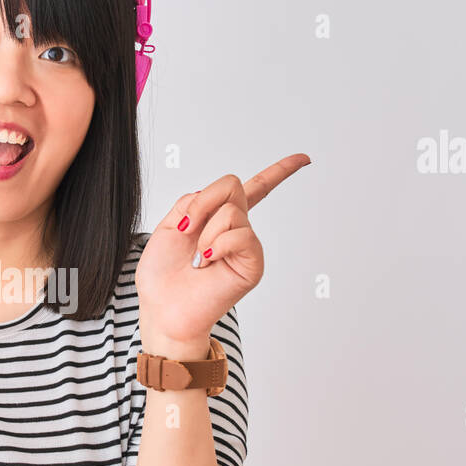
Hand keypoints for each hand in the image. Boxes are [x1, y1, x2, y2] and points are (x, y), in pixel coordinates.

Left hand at [136, 154, 310, 355]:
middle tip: (186, 228)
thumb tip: (219, 200)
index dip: (279, 172)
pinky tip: (208, 261)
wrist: (162, 307)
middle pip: (232, 184)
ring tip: (198, 257)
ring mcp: (246, 246)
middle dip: (202, 201)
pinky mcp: (252, 263)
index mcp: (217, 219)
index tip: (303, 158)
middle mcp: (236, 230)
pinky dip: (218, 244)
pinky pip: (241, 235)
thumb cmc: (162, 274)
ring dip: (205, 232)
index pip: (254, 189)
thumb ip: (192, 201)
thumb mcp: (169, 225)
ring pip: (231, 211)